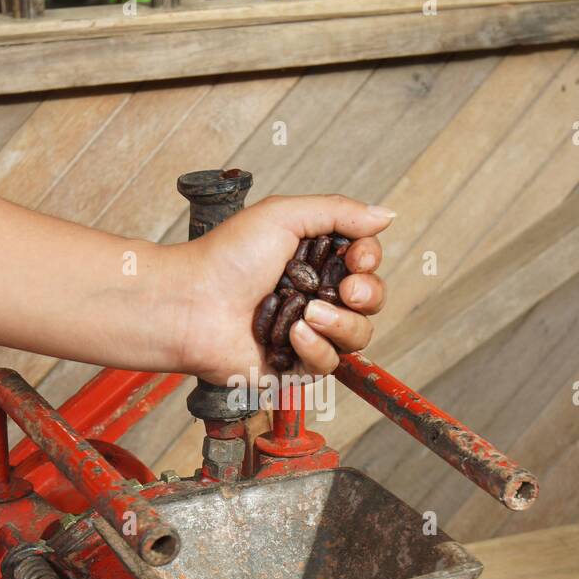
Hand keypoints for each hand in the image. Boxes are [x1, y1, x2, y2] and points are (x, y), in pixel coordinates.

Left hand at [179, 194, 392, 383]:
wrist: (191, 304)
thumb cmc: (227, 257)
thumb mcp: (284, 215)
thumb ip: (339, 211)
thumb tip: (386, 214)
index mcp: (313, 261)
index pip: (364, 264)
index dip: (369, 263)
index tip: (356, 259)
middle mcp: (313, 296)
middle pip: (370, 301)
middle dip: (368, 294)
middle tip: (348, 290)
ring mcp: (306, 334)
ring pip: (358, 336)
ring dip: (341, 323)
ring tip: (308, 313)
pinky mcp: (294, 367)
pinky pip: (329, 364)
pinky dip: (315, 348)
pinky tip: (292, 336)